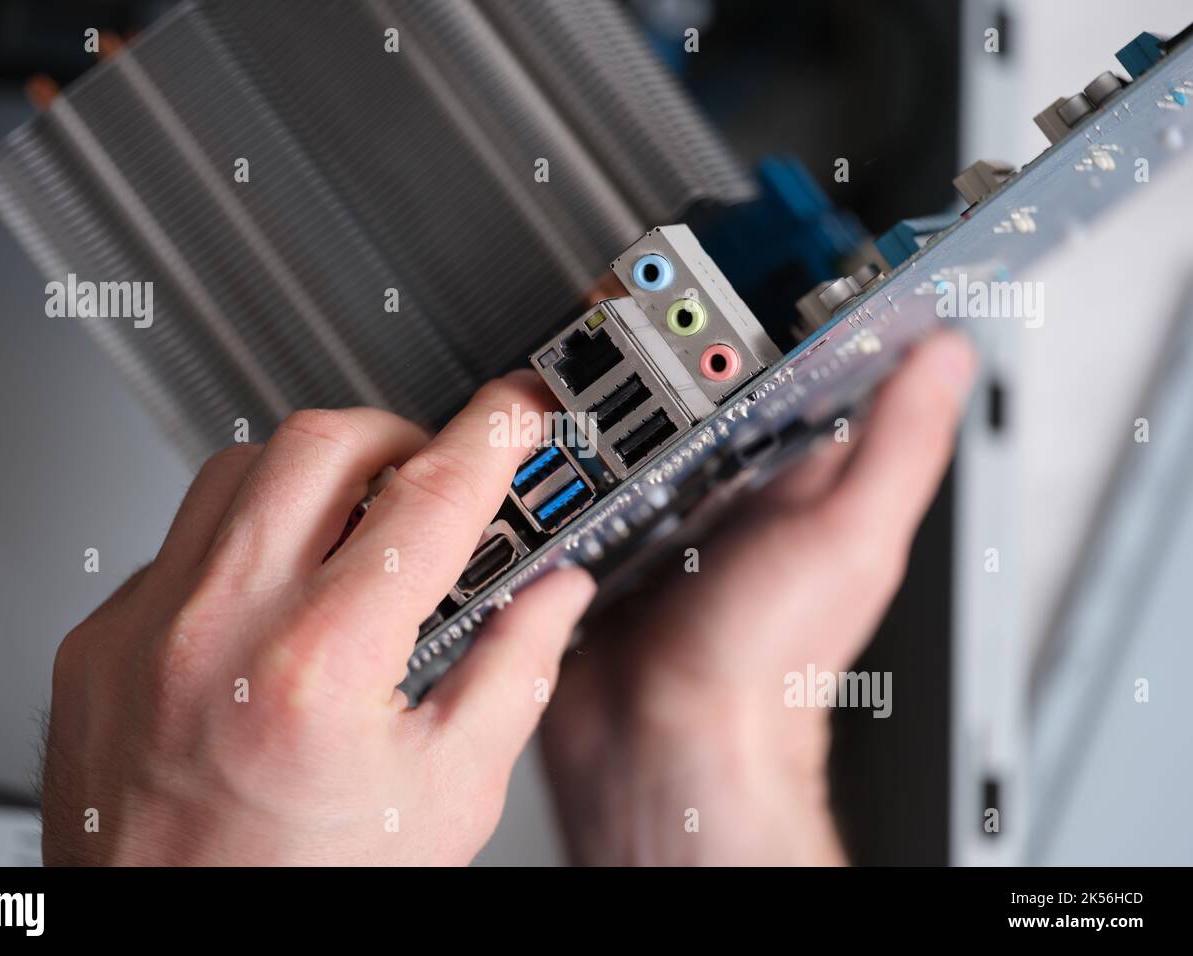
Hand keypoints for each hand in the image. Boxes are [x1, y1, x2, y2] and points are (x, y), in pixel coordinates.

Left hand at [42, 371, 595, 864]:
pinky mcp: (98, 645)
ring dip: (316, 479)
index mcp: (321, 667)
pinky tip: (276, 598)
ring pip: (239, 471)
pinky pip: (180, 542)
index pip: (433, 496)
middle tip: (437, 483)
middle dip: (401, 440)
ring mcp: (142, 630)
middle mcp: (216, 629)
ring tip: (356, 535)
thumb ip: (514, 674)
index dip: (496, 432)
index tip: (519, 407)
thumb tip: (554, 597)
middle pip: (323, 443)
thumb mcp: (445, 798)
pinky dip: (244, 544)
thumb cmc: (301, 901)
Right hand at [541, 331, 977, 864]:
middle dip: (667, 348)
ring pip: (629, 430)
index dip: (777, 320)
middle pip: (697, 394)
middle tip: (636, 298)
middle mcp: (726, 497)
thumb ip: (898, 448)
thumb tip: (944, 354)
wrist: (665, 749)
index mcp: (796, 487)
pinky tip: (548, 431)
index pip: (794, 378)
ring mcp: (655, 518)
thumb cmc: (767, 668)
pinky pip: (576, 482)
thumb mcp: (851, 541)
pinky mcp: (596, 544)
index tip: (754, 261)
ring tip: (583, 351)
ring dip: (607, 399)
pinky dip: (563, 457)